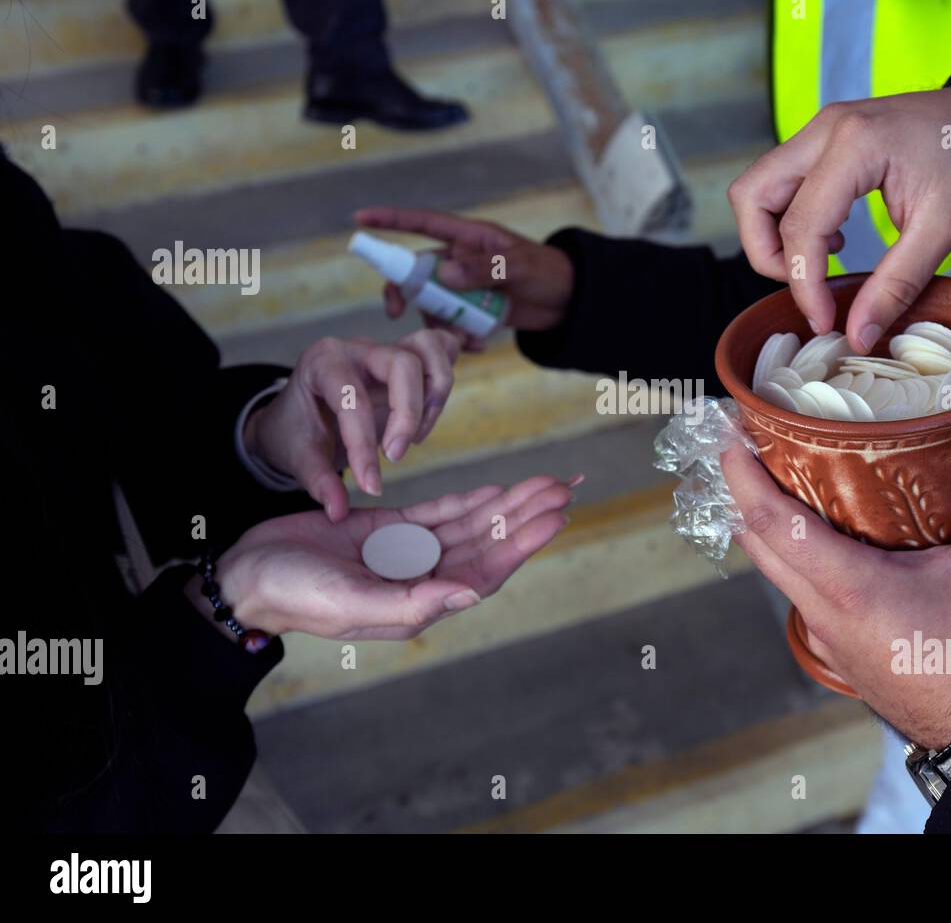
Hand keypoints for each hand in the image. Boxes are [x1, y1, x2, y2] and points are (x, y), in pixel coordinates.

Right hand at [196, 474, 575, 639]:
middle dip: (526, 515)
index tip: (556, 515)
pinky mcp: (386, 531)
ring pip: (469, 525)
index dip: (523, 542)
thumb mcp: (352, 604)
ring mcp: (405, 554)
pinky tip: (494, 489)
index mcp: (420, 602)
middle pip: (488, 543)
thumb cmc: (296, 597)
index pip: (487, 569)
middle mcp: (421, 578)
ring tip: (543, 482)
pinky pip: (438, 514)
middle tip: (565, 487)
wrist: (249, 577)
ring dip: (505, 504)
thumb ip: (412, 602)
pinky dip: (467, 501)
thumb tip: (469, 592)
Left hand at [245, 329, 460, 519]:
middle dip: (407, 415)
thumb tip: (339, 511)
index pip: (354, 399)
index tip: (371, 486)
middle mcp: (357, 349)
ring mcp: (385, 349)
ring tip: (414, 438)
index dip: (364, 446)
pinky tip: (425, 416)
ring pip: (429, 350)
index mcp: (322, 363)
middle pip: (403, 364)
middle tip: (395, 457)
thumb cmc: (298, 432)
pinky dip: (441, 380)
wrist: (299, 415)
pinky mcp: (406, 356)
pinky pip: (440, 350)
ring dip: (432, 399)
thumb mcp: (299, 458)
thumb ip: (319, 482)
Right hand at [354, 207, 574, 344]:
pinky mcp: (472, 312)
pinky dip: (458, 339)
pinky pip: (451, 325)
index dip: (390, 220)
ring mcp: (464, 287)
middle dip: (405, 293)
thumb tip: (443, 274)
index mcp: (468, 238)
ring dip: (439, 325)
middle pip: (417, 273)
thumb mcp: (518, 268)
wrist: (570, 303)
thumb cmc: (549, 272)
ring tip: (464, 340)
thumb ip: (482, 269)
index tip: (360, 219)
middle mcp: (460, 260)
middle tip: (397, 313)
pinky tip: (477, 347)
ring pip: (432, 305)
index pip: (423, 223)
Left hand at [722, 431, 950, 748]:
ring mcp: (826, 635)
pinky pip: (803, 593)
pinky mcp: (840, 649)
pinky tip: (829, 539)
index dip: (743, 476)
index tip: (729, 437)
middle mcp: (822, 610)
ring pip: (778, 571)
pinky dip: (799, 558)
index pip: (772, 524)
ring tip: (782, 479)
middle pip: (758, 544)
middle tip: (745, 444)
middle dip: (743, 492)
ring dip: (769, 527)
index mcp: (846, 586)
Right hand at [727, 83, 950, 350]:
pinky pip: (783, 180)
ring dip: (771, 234)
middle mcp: (827, 128)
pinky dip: (790, 218)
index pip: (800, 226)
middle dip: (765, 253)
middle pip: (752, 195)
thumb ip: (897, 285)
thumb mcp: (944, 229)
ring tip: (815, 267)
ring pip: (759, 186)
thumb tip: (858, 335)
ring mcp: (823, 128)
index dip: (803, 283)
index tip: (825, 321)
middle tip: (804, 289)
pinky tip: (833, 241)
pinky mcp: (828, 138)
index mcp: (855, 144)